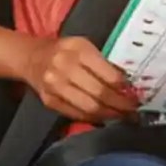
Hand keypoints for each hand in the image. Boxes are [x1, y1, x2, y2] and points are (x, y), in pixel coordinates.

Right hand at [23, 37, 137, 123]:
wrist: (29, 57)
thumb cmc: (63, 50)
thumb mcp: (83, 46)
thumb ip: (103, 63)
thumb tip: (127, 86)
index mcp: (78, 49)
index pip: (107, 74)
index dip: (124, 89)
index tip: (136, 95)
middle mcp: (64, 66)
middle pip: (99, 93)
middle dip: (120, 105)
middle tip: (133, 112)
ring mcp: (55, 85)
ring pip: (89, 108)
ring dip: (109, 115)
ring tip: (122, 117)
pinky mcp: (49, 101)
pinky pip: (76, 115)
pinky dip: (93, 119)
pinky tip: (104, 118)